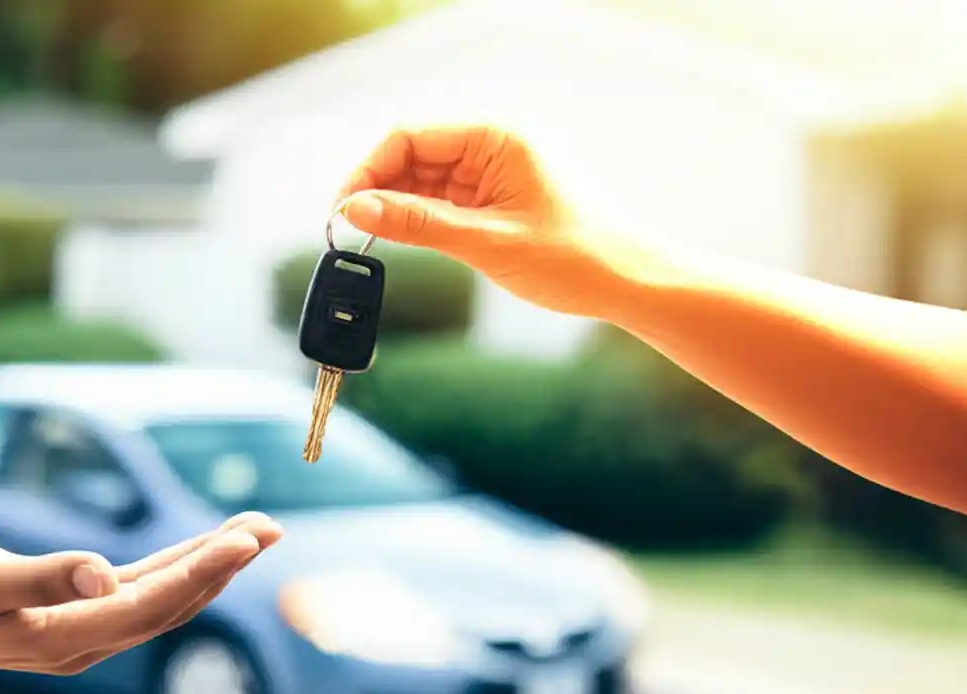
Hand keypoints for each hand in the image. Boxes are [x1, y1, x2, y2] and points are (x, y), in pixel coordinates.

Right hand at [0, 513, 281, 674]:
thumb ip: (40, 577)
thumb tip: (104, 574)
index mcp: (59, 638)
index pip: (150, 603)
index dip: (202, 571)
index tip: (244, 541)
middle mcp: (80, 641)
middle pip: (170, 602)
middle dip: (224, 566)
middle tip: (271, 528)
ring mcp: (79, 630)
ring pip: (161, 595)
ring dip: (209, 565)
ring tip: (254, 532)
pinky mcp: (72, 611)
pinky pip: (138, 588)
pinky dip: (175, 564)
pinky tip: (202, 547)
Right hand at [336, 124, 656, 318]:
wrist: (623, 283)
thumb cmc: (571, 256)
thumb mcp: (484, 242)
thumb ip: (417, 224)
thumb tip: (357, 210)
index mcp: (493, 138)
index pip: (410, 137)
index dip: (369, 170)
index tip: (343, 208)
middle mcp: (488, 149)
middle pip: (410, 157)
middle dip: (375, 189)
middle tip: (346, 229)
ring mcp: (488, 176)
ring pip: (420, 183)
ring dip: (392, 208)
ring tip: (367, 240)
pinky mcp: (489, 204)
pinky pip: (437, 204)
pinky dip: (414, 221)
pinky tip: (396, 241)